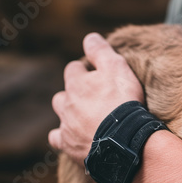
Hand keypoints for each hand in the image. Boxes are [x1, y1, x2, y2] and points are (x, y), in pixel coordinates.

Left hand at [49, 32, 144, 161]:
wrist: (123, 141)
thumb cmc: (122, 101)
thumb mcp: (116, 67)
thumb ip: (100, 51)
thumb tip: (89, 37)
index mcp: (76, 83)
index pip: (74, 68)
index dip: (85, 70)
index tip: (99, 75)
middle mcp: (67, 103)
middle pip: (63, 94)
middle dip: (74, 93)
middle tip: (94, 98)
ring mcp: (66, 125)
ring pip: (61, 115)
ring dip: (69, 113)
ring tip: (85, 116)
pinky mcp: (69, 145)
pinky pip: (58, 139)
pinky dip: (64, 136)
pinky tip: (74, 137)